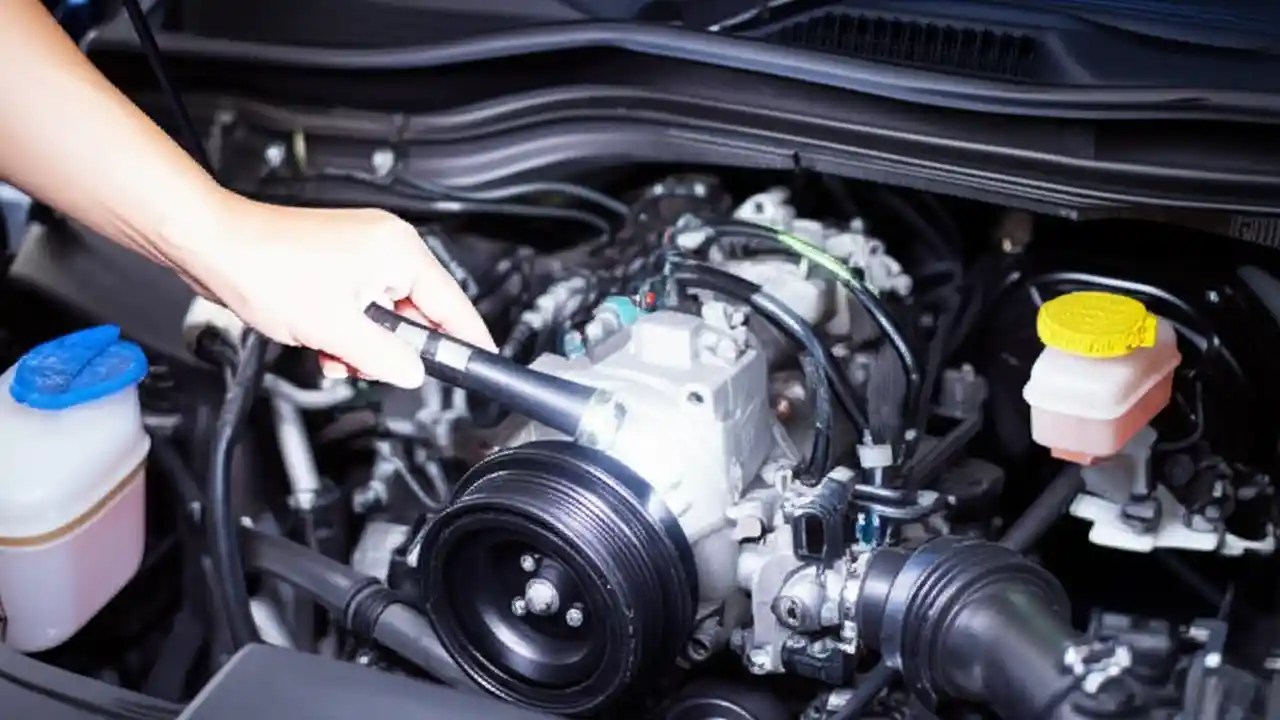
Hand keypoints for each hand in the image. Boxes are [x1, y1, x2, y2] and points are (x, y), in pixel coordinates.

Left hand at [159, 189, 494, 387]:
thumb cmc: (266, 268)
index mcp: (398, 251)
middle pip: (417, 314)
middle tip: (370, 365)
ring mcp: (361, 253)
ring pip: (385, 316)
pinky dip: (347, 332)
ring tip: (335, 353)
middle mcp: (386, 246)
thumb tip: (412, 373)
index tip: (481, 362)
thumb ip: (385, 357)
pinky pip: (360, 308)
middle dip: (393, 349)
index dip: (466, 339)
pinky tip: (324, 343)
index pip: (452, 304)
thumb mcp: (336, 330)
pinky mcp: (338, 264)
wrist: (214, 247)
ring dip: (365, 346)